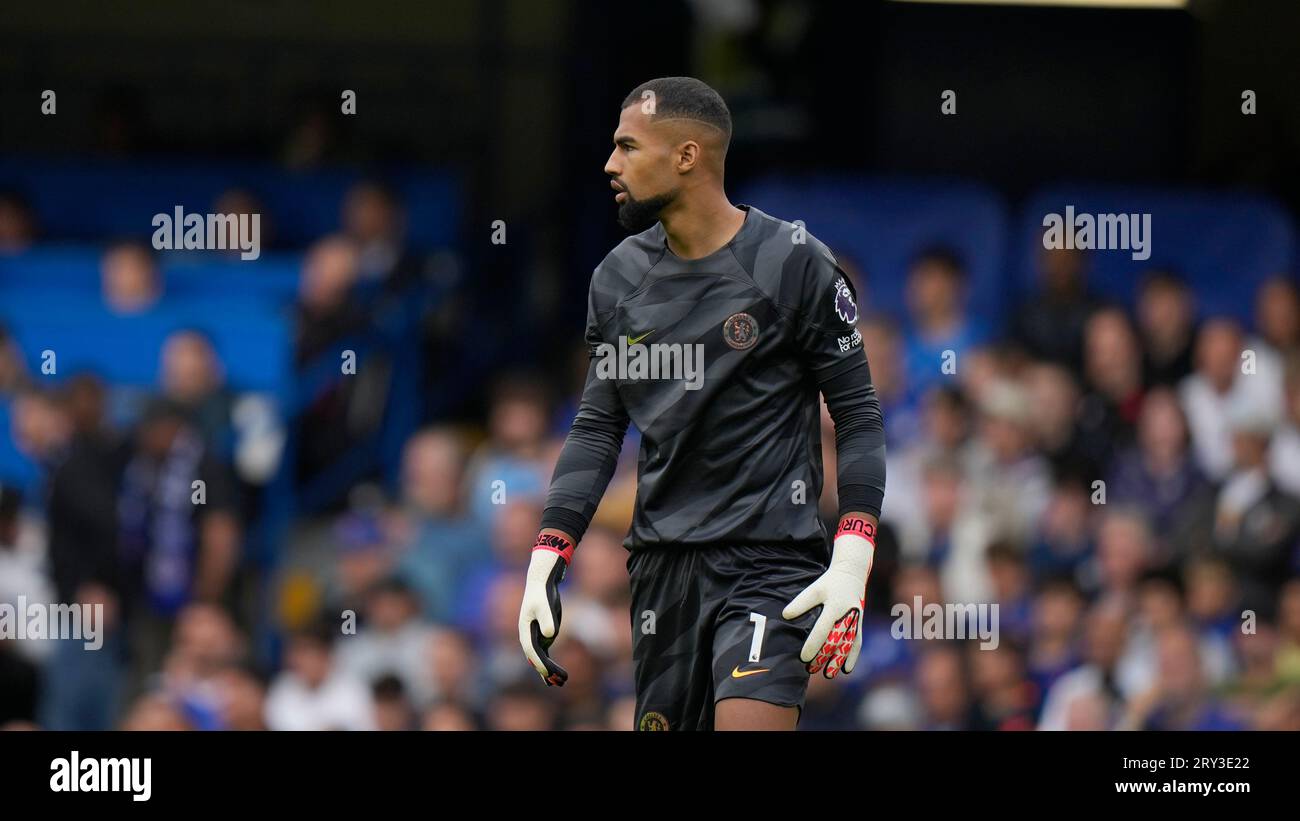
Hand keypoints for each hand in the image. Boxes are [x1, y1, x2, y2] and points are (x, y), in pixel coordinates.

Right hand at [518, 533, 572, 685]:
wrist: (541, 584)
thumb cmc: (542, 594)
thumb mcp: (545, 605)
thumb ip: (547, 620)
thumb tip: (549, 635)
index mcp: (525, 631)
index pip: (532, 651)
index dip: (540, 663)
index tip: (549, 673)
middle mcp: (528, 637)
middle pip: (536, 659)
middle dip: (547, 671)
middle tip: (559, 682)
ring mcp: (535, 637)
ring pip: (541, 659)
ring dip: (549, 672)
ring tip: (561, 683)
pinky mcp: (543, 636)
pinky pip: (545, 654)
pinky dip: (550, 665)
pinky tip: (556, 675)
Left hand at [782, 516, 875, 678]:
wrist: (852, 574)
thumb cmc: (829, 583)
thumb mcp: (814, 589)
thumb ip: (801, 602)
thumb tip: (786, 616)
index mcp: (835, 606)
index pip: (822, 630)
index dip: (813, 645)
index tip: (803, 657)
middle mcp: (847, 616)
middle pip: (835, 641)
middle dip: (823, 656)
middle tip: (810, 669)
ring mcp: (855, 621)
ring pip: (847, 645)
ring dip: (838, 660)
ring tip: (829, 674)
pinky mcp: (859, 624)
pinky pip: (857, 643)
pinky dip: (853, 656)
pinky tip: (846, 670)